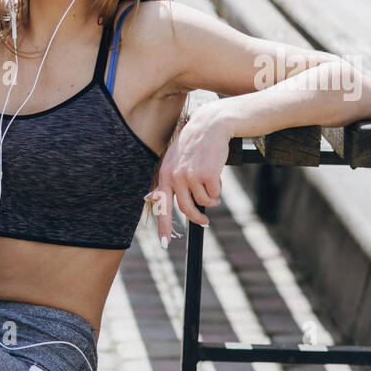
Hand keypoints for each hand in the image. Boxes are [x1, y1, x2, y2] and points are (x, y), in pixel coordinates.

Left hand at [148, 101, 231, 245]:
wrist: (210, 126)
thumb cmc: (193, 145)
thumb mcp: (174, 160)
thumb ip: (166, 180)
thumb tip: (151, 198)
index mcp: (165, 175)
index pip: (162, 206)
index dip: (163, 227)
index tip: (164, 244)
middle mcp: (175, 177)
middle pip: (186, 209)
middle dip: (197, 218)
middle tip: (204, 223)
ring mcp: (191, 176)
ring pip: (203, 202)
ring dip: (211, 200)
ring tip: (213, 188)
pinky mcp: (207, 175)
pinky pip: (214, 195)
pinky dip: (218, 191)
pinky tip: (217, 177)